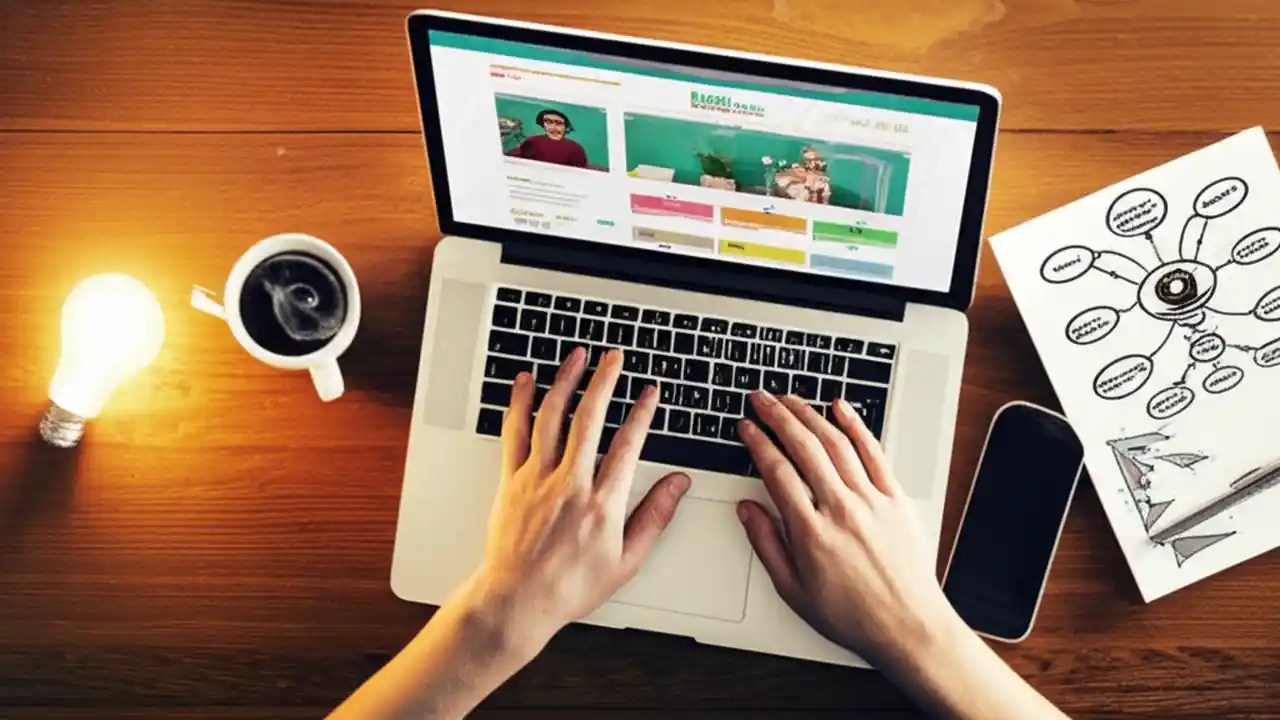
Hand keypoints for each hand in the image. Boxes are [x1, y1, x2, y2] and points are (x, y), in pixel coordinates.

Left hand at [463, 347, 690, 656]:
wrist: (517, 600)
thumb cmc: (570, 586)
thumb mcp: (627, 560)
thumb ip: (655, 516)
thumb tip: (679, 485)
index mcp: (602, 504)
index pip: (628, 444)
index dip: (642, 412)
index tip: (650, 392)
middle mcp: (569, 484)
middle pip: (589, 418)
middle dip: (605, 381)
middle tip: (614, 357)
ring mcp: (536, 480)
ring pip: (551, 417)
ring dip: (566, 380)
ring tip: (576, 356)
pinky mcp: (510, 481)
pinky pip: (514, 432)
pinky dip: (519, 402)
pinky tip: (526, 381)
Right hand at [736, 392, 958, 666]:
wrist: (909, 626)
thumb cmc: (853, 615)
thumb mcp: (793, 590)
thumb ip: (766, 544)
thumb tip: (747, 510)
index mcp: (811, 532)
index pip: (777, 471)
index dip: (758, 442)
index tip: (746, 427)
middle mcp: (841, 509)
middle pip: (804, 447)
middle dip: (778, 416)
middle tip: (761, 399)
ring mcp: (871, 500)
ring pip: (836, 442)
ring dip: (809, 414)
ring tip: (791, 399)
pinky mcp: (896, 499)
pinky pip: (874, 452)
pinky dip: (856, 425)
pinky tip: (840, 408)